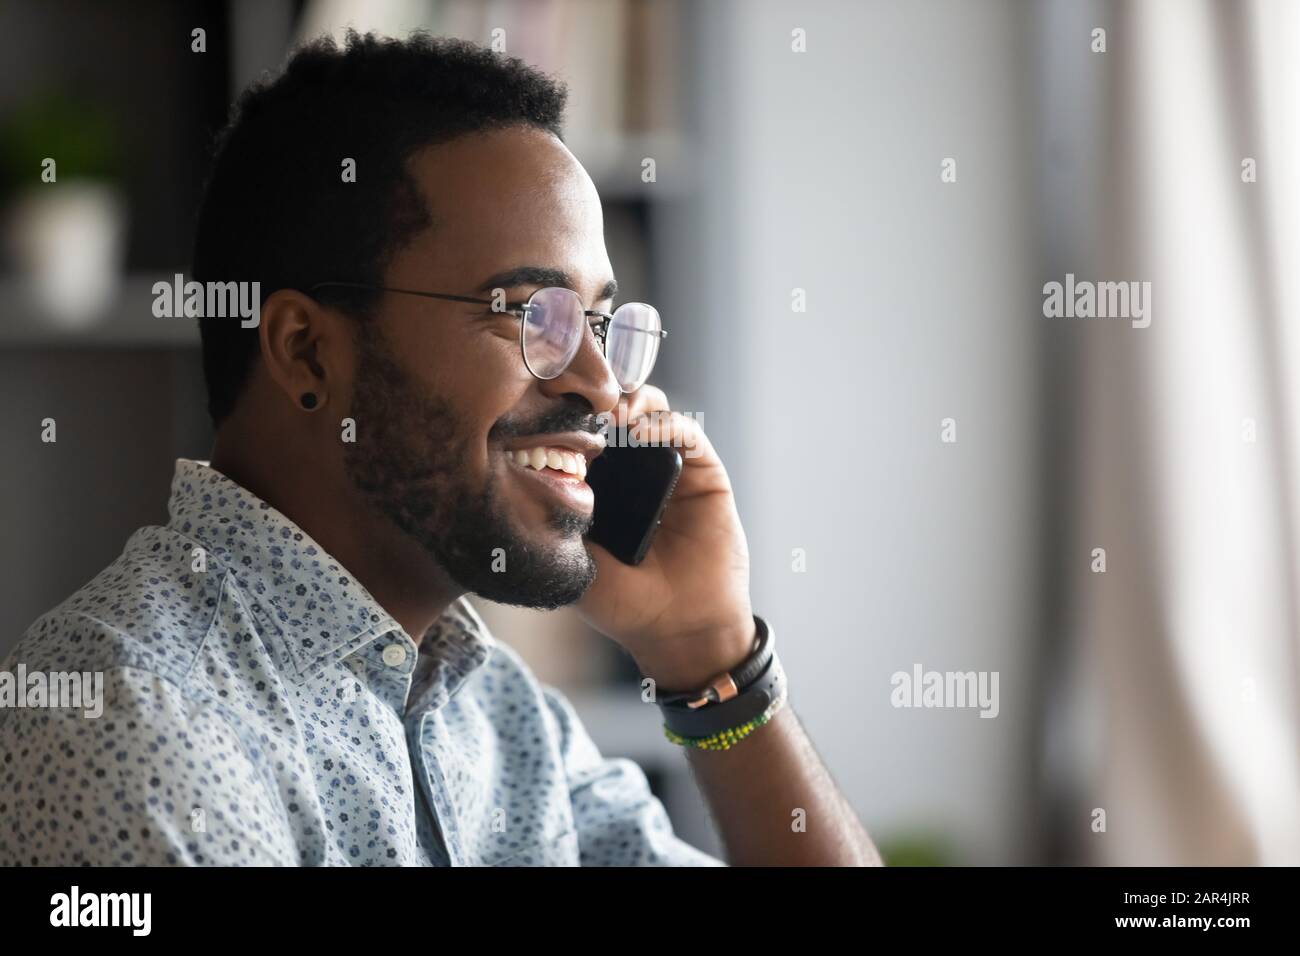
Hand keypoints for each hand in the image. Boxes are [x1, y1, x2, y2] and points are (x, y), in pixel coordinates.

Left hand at [576, 385, 754, 689]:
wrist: (678, 627)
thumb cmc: (623, 602)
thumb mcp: (573, 558)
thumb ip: (556, 517)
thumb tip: (531, 464)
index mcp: (600, 490)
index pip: (582, 435)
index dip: (567, 419)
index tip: (548, 413)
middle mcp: (634, 473)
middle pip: (616, 414)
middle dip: (597, 401)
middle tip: (580, 405)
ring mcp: (669, 470)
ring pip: (650, 413)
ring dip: (630, 403)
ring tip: (610, 414)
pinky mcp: (703, 473)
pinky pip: (686, 433)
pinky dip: (665, 422)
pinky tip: (642, 431)